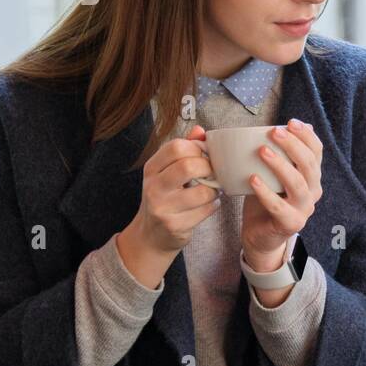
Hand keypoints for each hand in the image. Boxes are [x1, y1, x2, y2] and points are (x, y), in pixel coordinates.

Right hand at [116, 126, 219, 287]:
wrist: (151, 235)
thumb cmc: (164, 198)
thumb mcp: (166, 172)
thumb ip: (183, 150)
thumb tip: (200, 130)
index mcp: (151, 168)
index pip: (177, 146)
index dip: (198, 148)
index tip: (204, 155)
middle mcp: (153, 187)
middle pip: (189, 166)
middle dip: (208, 168)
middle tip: (212, 173)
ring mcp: (162, 208)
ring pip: (202, 192)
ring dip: (214, 190)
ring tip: (212, 190)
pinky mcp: (175, 225)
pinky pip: (206, 211)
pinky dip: (213, 206)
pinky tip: (207, 205)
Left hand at [240, 119, 323, 273]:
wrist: (262, 237)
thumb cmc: (266, 201)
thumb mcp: (273, 175)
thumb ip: (280, 156)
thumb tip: (283, 127)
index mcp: (312, 177)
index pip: (317, 152)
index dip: (307, 136)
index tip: (290, 122)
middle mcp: (313, 192)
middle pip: (310, 165)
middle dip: (293, 145)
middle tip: (274, 132)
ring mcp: (303, 209)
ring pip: (297, 184)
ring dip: (280, 165)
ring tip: (262, 151)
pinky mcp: (290, 223)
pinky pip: (279, 206)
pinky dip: (266, 192)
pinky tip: (253, 179)